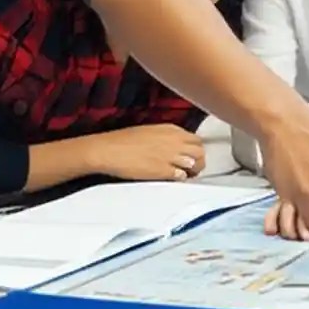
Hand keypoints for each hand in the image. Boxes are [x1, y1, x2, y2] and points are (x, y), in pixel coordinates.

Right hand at [86, 124, 204, 180]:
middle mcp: (175, 141)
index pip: (196, 140)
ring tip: (185, 175)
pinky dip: (181, 178)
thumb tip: (177, 146)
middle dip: (199, 161)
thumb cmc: (123, 141)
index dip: (196, 150)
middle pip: (200, 152)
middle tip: (193, 169)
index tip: (193, 156)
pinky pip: (182, 175)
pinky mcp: (163, 170)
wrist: (108, 149)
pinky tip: (173, 178)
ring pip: (195, 164)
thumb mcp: (151, 131)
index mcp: (171, 130)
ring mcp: (171, 156)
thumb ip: (168, 138)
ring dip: (192, 171)